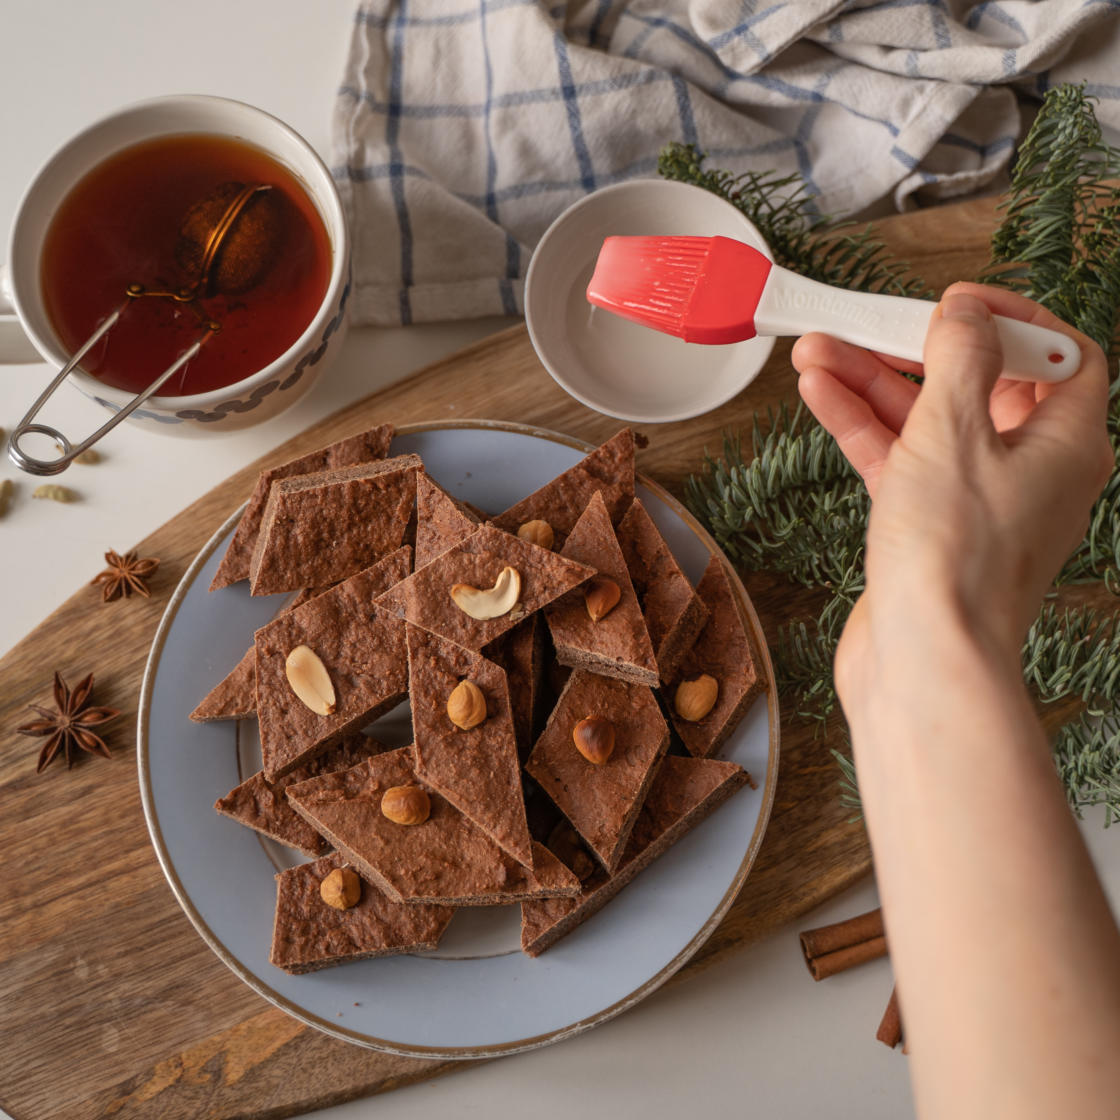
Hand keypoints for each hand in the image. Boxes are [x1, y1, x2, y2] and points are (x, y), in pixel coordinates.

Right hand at [792, 282, 1111, 692]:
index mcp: (1066, 446)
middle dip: (914, 351)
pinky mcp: (928, 526)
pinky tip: (822, 396)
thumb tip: (966, 314)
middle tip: (865, 325)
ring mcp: (975, 501)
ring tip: (818, 353)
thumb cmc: (955, 559)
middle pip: (977, 385)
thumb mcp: (955, 433)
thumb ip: (961, 359)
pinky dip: (864, 426)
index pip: (1060, 359)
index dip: (1012, 321)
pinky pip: (899, 459)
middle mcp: (1028, 471)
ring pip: (926, 421)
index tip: (957, 305)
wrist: (924, 659)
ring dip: (872, 384)